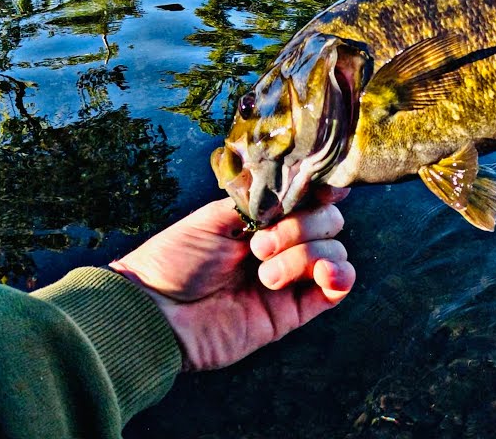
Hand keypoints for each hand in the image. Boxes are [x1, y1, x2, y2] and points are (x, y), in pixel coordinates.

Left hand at [109, 186, 355, 370]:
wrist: (156, 314)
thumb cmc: (174, 261)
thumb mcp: (214, 218)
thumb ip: (261, 200)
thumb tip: (303, 182)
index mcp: (262, 220)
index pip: (309, 198)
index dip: (323, 189)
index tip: (324, 188)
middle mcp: (281, 246)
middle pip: (328, 222)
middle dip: (303, 227)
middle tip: (259, 246)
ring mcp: (290, 278)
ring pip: (335, 252)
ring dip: (308, 255)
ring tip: (266, 274)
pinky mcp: (294, 311)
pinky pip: (336, 290)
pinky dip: (339, 275)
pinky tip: (324, 274)